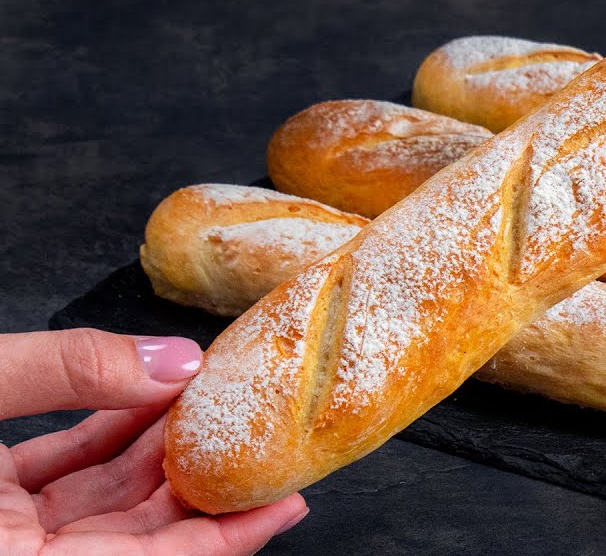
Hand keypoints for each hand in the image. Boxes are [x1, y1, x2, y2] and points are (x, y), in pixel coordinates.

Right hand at [0, 329, 307, 554]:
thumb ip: (68, 375)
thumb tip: (172, 360)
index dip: (226, 536)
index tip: (286, 503)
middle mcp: (15, 555)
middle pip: (136, 533)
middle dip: (199, 478)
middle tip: (257, 435)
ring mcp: (3, 528)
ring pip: (101, 500)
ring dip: (155, 445)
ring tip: (209, 398)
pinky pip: (62, 476)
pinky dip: (104, 436)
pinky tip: (144, 391)